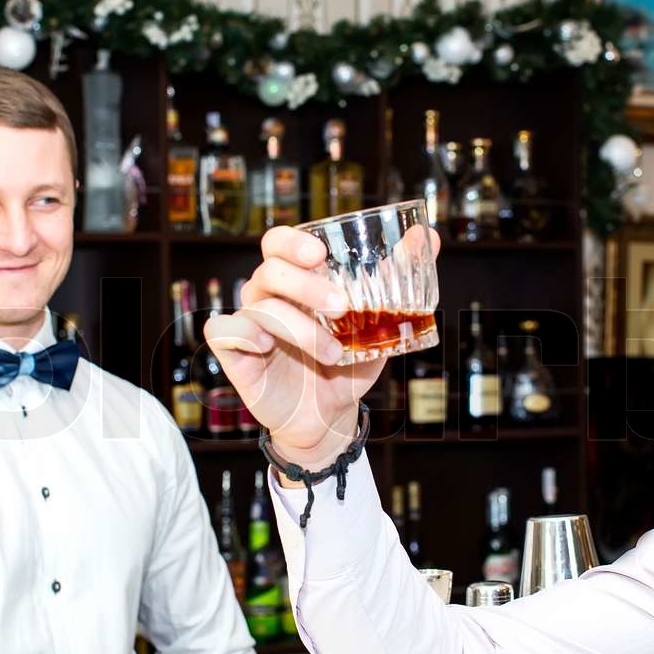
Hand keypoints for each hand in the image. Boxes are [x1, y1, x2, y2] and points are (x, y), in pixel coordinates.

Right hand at [204, 226, 437, 470]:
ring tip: (335, 354)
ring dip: (301, 328)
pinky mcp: (233, 352)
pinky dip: (246, 333)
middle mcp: (267, 294)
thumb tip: (430, 236)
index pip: (278, 242)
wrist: (330, 417)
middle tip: (342, 306)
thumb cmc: (348, 363)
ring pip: (261, 305)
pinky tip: (268, 345)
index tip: (321, 254)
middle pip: (271, 269)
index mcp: (295, 280)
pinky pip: (223, 330)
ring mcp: (249, 321)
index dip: (293, 241)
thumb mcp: (380, 322)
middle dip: (308, 286)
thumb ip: (400, 277)